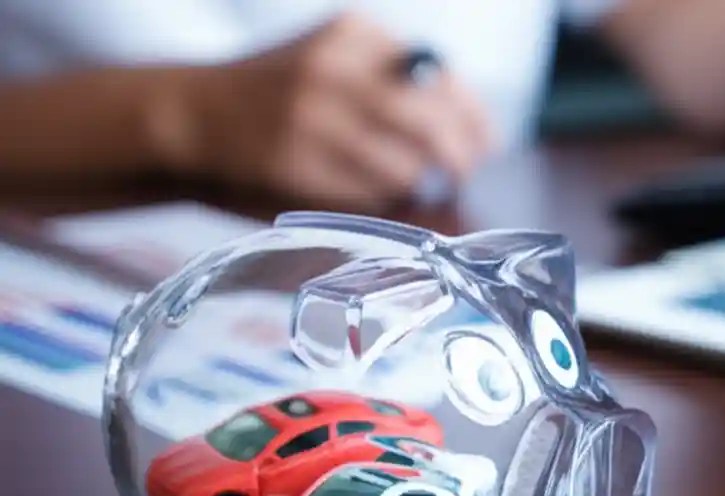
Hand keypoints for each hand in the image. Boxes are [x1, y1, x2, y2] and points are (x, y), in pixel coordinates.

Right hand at [160, 13, 492, 209]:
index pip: (441, 78)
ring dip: (420, 179)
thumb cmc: (282, 88)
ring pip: (403, 163)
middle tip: (465, 172)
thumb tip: (470, 125)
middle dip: (460, 156)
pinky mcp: (296, 162)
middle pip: (430, 124)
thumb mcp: (338, 56)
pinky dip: (384, 194)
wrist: (197, 110)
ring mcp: (312, 117)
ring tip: (415, 180)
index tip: (488, 141)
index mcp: (353, 34)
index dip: (474, 117)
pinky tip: (376, 187)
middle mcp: (334, 70)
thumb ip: (397, 78)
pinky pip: (366, 190)